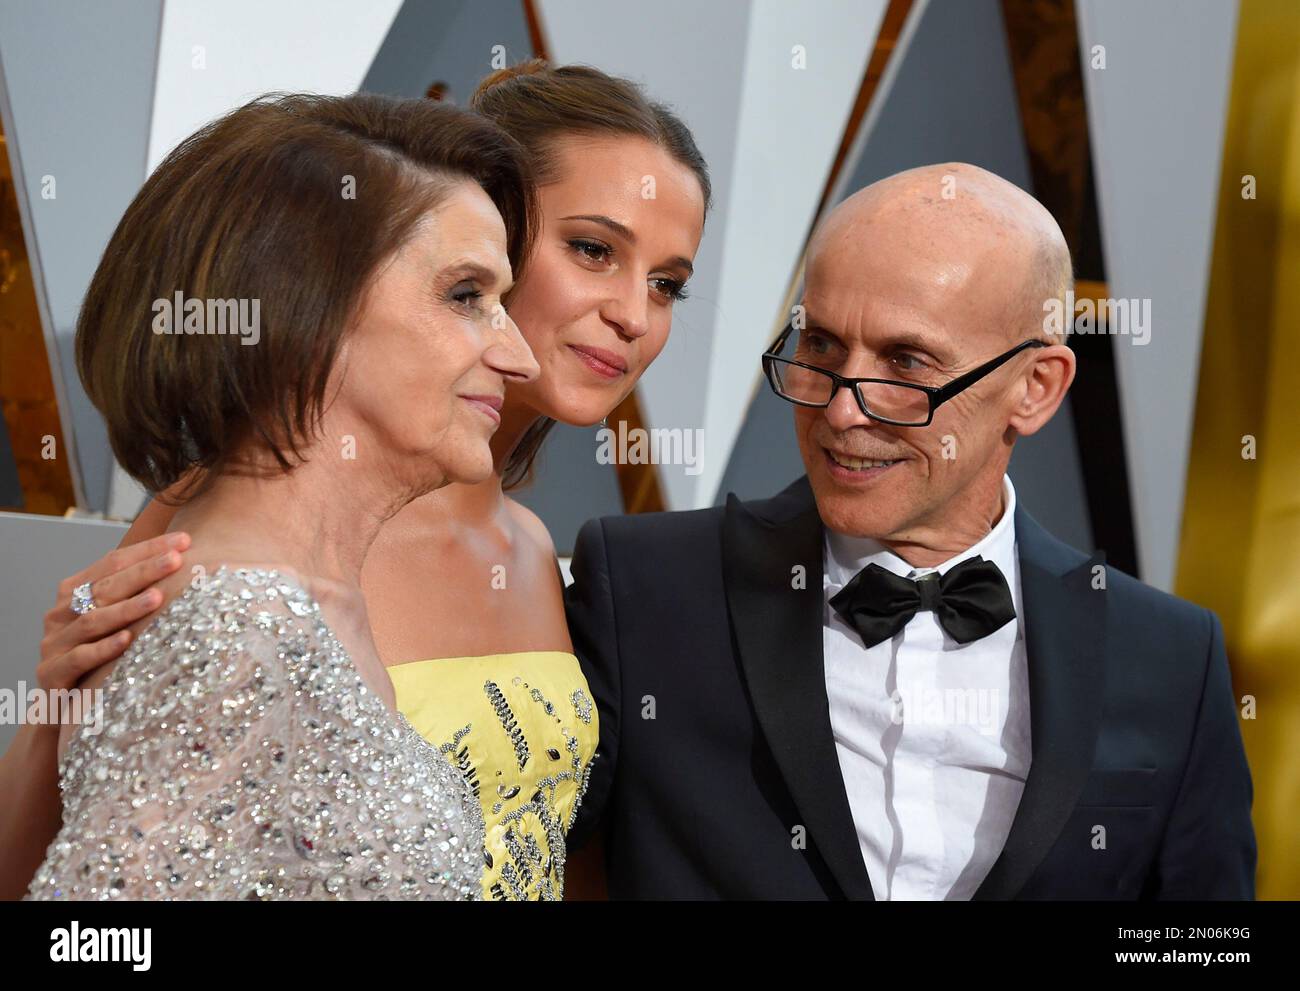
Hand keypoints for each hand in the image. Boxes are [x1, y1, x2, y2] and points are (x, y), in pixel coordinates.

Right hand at [37, 532, 190, 692]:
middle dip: (144, 571)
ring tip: (158, 597)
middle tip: (175, 559)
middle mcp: (61, 613)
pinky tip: (127, 640)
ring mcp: (54, 643)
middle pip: (106, 587)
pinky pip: (80, 657)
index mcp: (73, 592)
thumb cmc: (97, 653)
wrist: (61, 702)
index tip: (184, 540)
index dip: (148, 550)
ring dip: (127, 608)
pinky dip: (104, 647)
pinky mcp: (52, 673)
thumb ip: (135, 593)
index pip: (113, 562)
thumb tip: (185, 562)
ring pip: (93, 621)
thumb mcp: (112, 618)